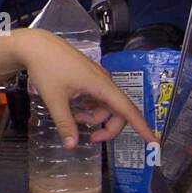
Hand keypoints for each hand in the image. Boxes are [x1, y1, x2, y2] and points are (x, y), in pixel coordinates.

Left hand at [7, 29, 156, 147]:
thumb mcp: (55, 100)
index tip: (154, 142)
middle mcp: (104, 82)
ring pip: (106, 106)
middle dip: (107, 128)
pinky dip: (89, 108)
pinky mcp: (89, 78)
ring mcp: (98, 79)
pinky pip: (97, 98)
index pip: (127, 110)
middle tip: (90, 139)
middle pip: (118, 112)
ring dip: (94, 117)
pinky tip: (75, 109)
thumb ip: (65, 124)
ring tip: (73, 118)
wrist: (37, 46)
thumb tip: (72, 146)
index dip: (142, 127)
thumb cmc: (47, 69)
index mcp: (101, 86)